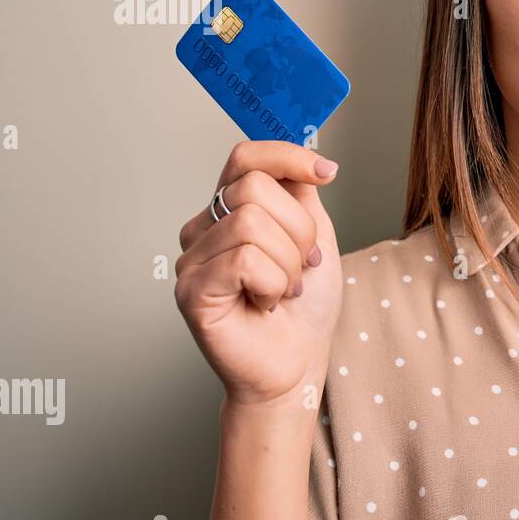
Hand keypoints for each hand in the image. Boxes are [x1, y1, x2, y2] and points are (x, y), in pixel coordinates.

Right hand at [175, 141, 342, 410]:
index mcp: (231, 210)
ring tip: (283, 291)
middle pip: (254, 188)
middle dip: (298, 230)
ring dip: (288, 264)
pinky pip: (244, 259)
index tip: (327, 172)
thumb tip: (302, 156)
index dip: (287, 156)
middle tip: (300, 268)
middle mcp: (204, 229)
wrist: (298, 364)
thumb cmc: (304, 307)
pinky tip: (267, 304)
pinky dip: (272, 283)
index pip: (245, 157)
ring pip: (251, 224)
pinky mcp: (191, 290)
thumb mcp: (315, 237)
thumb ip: (301, 196)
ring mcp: (192, 259)